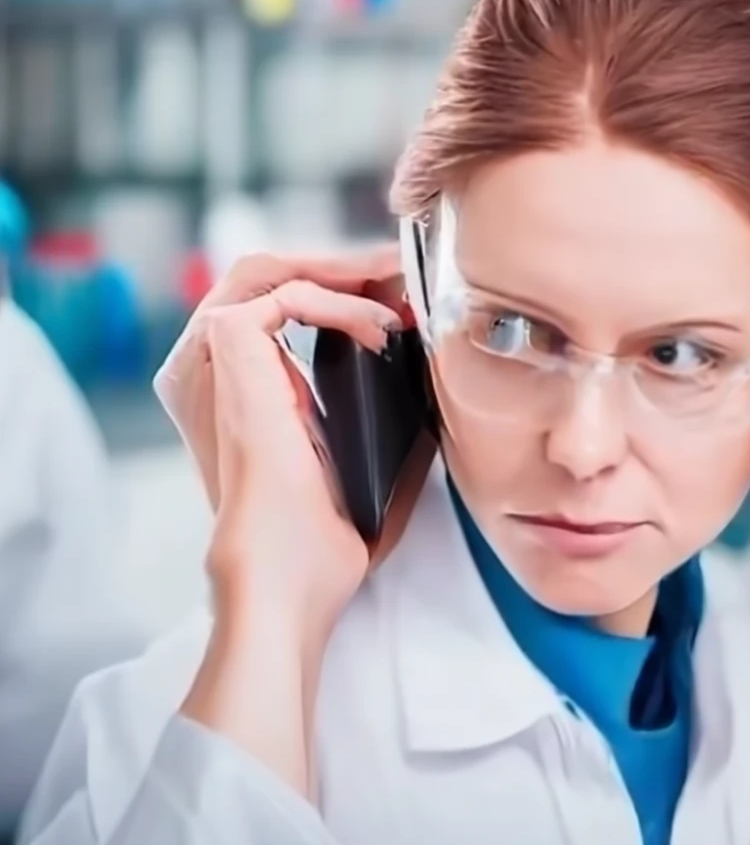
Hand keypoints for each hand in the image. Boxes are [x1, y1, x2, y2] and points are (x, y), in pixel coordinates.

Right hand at [154, 248, 405, 643]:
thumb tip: (435, 383)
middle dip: (340, 268)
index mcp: (250, 394)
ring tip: (393, 283)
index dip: (341, 294)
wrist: (292, 576)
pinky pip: (281, 297)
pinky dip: (334, 301)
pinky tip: (377, 328)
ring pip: (267, 273)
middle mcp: (225, 372)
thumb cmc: (325, 540)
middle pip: (272, 279)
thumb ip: (390, 420)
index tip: (401, 301)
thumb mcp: (370, 463)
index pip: (281, 311)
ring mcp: (220, 364)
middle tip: (399, 272)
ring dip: (337, 270)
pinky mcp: (230, 360)